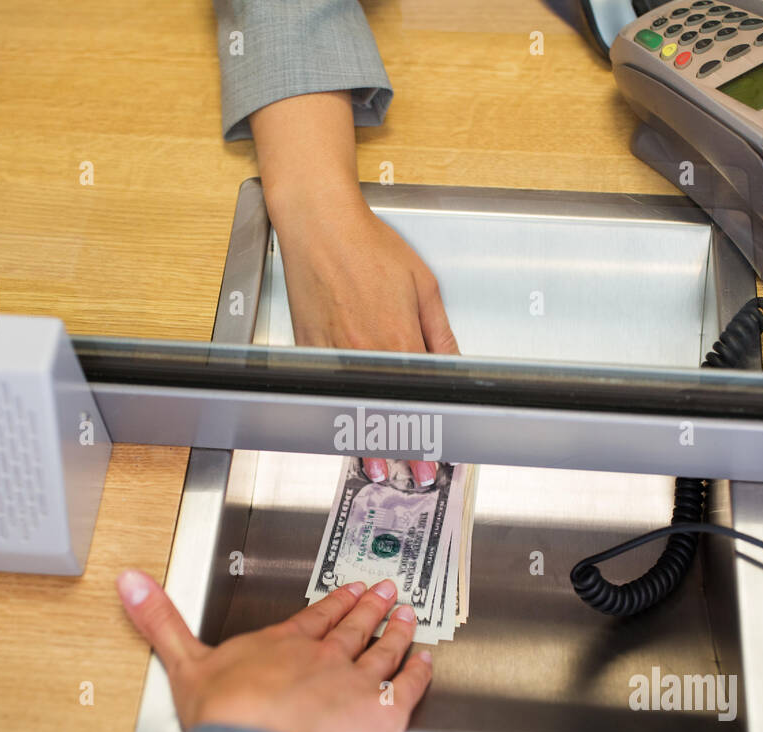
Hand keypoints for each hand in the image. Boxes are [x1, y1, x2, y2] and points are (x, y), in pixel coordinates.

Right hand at [117, 570, 433, 731]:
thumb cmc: (226, 717)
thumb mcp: (182, 660)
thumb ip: (160, 620)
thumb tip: (131, 582)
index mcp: (284, 644)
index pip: (316, 618)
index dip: (335, 603)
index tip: (350, 589)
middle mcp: (324, 657)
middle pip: (354, 628)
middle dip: (371, 608)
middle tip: (388, 591)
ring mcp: (356, 681)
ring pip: (384, 649)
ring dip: (398, 631)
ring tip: (409, 617)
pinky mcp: (381, 711)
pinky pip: (407, 686)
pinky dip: (419, 673)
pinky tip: (426, 662)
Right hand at [250, 91, 457, 489]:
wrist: (320, 225)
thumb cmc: (368, 246)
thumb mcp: (422, 286)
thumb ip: (438, 332)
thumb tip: (453, 364)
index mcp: (396, 338)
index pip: (417, 401)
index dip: (427, 435)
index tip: (436, 457)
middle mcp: (362, 352)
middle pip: (384, 415)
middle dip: (399, 451)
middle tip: (413, 475)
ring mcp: (332, 353)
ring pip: (351, 409)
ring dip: (364, 443)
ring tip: (376, 469)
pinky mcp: (309, 348)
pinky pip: (327, 390)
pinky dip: (337, 413)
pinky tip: (344, 431)